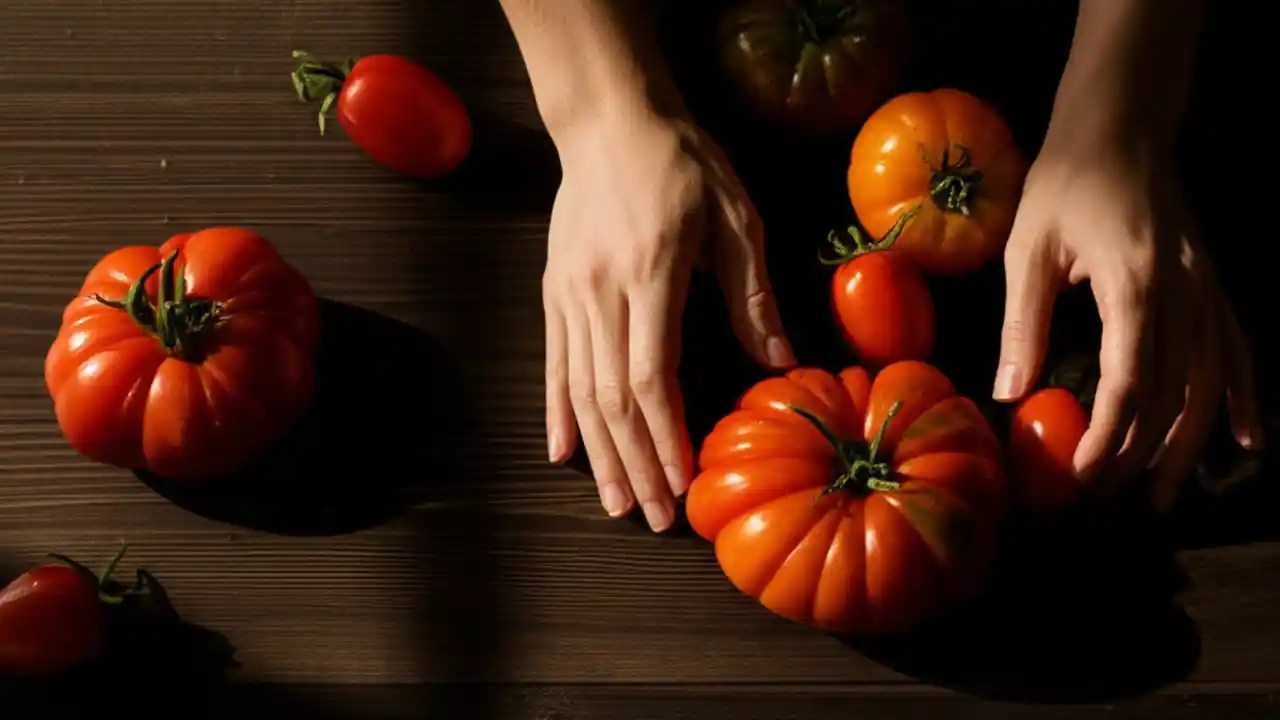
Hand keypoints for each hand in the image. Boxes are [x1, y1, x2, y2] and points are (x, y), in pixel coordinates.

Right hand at [543, 110, 794, 530]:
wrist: (609, 119)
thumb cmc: (682, 162)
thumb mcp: (735, 217)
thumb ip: (752, 295)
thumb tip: (780, 362)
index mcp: (651, 272)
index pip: (653, 374)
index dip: (666, 437)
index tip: (681, 484)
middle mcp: (600, 290)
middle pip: (613, 396)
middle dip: (635, 462)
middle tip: (652, 517)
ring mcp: (569, 293)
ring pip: (579, 389)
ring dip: (598, 452)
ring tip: (613, 502)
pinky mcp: (553, 291)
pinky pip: (551, 362)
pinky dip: (557, 412)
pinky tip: (562, 453)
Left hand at [994, 127, 1261, 508]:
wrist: (1119, 129)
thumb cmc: (1064, 184)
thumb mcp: (1029, 251)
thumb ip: (1022, 325)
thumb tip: (1009, 395)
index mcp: (1135, 284)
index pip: (1130, 381)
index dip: (1111, 436)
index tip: (1085, 475)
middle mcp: (1183, 291)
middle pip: (1175, 391)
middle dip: (1145, 450)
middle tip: (1111, 493)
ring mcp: (1206, 287)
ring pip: (1212, 380)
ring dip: (1193, 440)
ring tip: (1169, 491)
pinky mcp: (1210, 283)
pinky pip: (1236, 349)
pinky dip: (1243, 395)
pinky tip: (1246, 438)